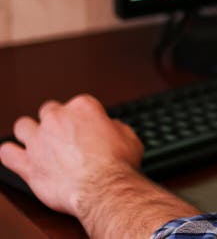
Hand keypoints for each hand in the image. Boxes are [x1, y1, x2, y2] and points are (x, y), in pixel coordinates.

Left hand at [0, 94, 142, 217]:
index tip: (86, 129)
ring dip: (29, 132)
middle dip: (55, 121)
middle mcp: (57, 119)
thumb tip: (111, 128)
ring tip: (38, 143)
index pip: (77, 104)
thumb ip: (115, 128)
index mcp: (83, 107)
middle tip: (64, 136)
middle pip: (48, 110)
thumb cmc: (118, 164)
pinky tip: (18, 157)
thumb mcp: (129, 137)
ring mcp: (39, 140)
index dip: (82, 118)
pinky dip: (11, 153)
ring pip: (22, 126)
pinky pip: (7, 153)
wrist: (103, 188)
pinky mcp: (26, 163)